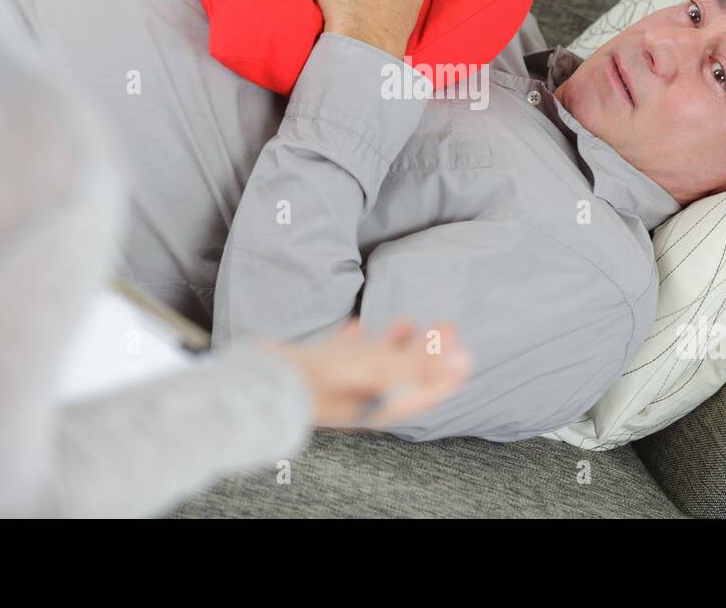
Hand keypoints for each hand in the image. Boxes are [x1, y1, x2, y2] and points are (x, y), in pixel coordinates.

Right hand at [264, 320, 470, 427]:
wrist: (260, 382)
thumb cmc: (320, 379)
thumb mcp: (376, 369)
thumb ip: (420, 364)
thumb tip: (465, 362)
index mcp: (380, 403)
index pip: (425, 391)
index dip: (447, 372)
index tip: (465, 347)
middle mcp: (362, 396)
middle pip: (404, 375)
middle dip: (426, 352)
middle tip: (444, 326)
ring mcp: (338, 383)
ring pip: (374, 365)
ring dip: (395, 345)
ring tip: (408, 322)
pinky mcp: (316, 368)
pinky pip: (343, 355)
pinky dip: (356, 341)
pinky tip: (358, 326)